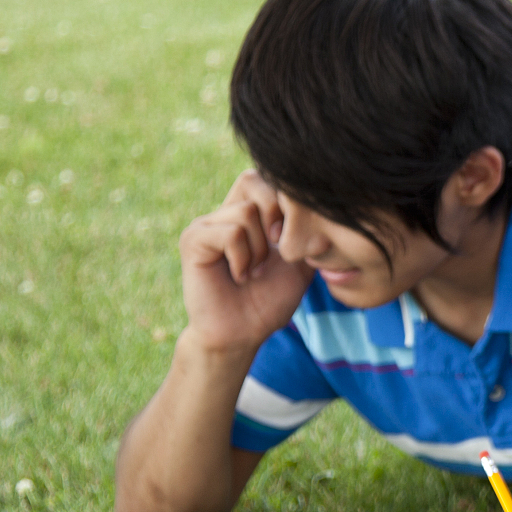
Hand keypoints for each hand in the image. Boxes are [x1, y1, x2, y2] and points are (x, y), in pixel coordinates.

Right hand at [177, 170, 313, 351]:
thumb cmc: (269, 300)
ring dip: (260, 249)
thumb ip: (308, 230)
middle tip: (273, 257)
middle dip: (276, 220)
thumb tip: (318, 206)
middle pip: (255, 181)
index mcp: (249, 212)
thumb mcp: (301, 262)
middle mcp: (224, 212)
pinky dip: (243, 259)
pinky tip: (238, 277)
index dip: (288, 204)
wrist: (243, 334)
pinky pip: (231, 233)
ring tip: (252, 272)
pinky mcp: (193, 239)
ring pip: (247, 211)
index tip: (292, 244)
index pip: (269, 178)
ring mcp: (206, 224)